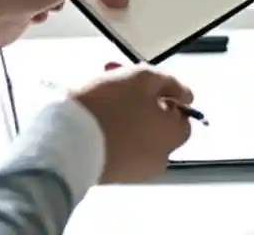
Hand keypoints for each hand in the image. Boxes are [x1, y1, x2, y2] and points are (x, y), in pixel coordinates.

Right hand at [71, 64, 193, 182]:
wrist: (67, 141)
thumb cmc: (109, 106)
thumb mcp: (142, 78)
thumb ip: (169, 82)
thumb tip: (186, 94)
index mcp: (173, 135)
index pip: (182, 116)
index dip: (165, 97)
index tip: (144, 87)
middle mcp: (160, 158)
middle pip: (157, 126)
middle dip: (140, 105)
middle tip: (118, 86)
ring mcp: (135, 172)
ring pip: (135, 137)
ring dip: (124, 118)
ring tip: (100, 100)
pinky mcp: (111, 177)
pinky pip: (117, 150)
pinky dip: (110, 135)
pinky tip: (92, 121)